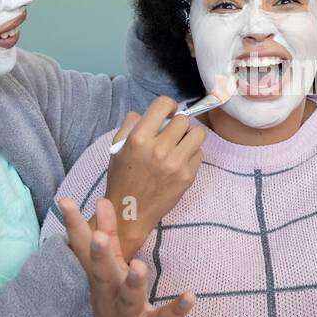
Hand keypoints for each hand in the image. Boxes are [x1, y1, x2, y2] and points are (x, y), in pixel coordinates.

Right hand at [58, 196, 193, 316]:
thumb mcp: (110, 274)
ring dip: (133, 284)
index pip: (84, 250)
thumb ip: (109, 237)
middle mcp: (108, 297)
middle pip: (101, 275)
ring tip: (139, 267)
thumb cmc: (114, 307)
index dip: (73, 226)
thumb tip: (103, 201)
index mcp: (100, 280)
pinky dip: (176, 310)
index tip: (64, 201)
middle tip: (99, 237)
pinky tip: (191, 297)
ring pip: (128, 301)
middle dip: (100, 256)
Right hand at [105, 96, 206, 258]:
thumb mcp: (117, 147)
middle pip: (184, 119)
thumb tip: (147, 111)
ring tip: (181, 144)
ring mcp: (175, 163)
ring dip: (190, 136)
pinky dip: (192, 154)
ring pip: (198, 134)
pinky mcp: (187, 176)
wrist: (129, 212)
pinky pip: (200, 153)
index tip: (168, 114)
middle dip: (179, 124)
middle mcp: (159, 149)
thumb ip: (130, 124)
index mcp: (139, 138)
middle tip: (173, 134)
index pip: (164, 104)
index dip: (169, 106)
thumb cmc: (122, 178)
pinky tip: (181, 161)